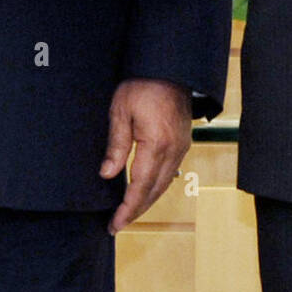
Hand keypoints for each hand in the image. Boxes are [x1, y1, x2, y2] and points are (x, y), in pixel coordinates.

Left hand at [101, 80, 191, 233]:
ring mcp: (181, 146)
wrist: (169, 66)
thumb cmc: (143, 84)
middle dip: (135, 211)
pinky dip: (156, 187)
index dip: (127, 209)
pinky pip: (170, 172)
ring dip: (146, 201)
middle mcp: (173, 150)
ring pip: (164, 184)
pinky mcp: (183, 142)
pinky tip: (145, 190)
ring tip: (128, 212)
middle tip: (116, 224)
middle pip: (154, 191)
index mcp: (156, 144)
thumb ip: (116, 145)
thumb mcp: (121, 111)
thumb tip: (108, 175)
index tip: (114, 224)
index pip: (140, 187)